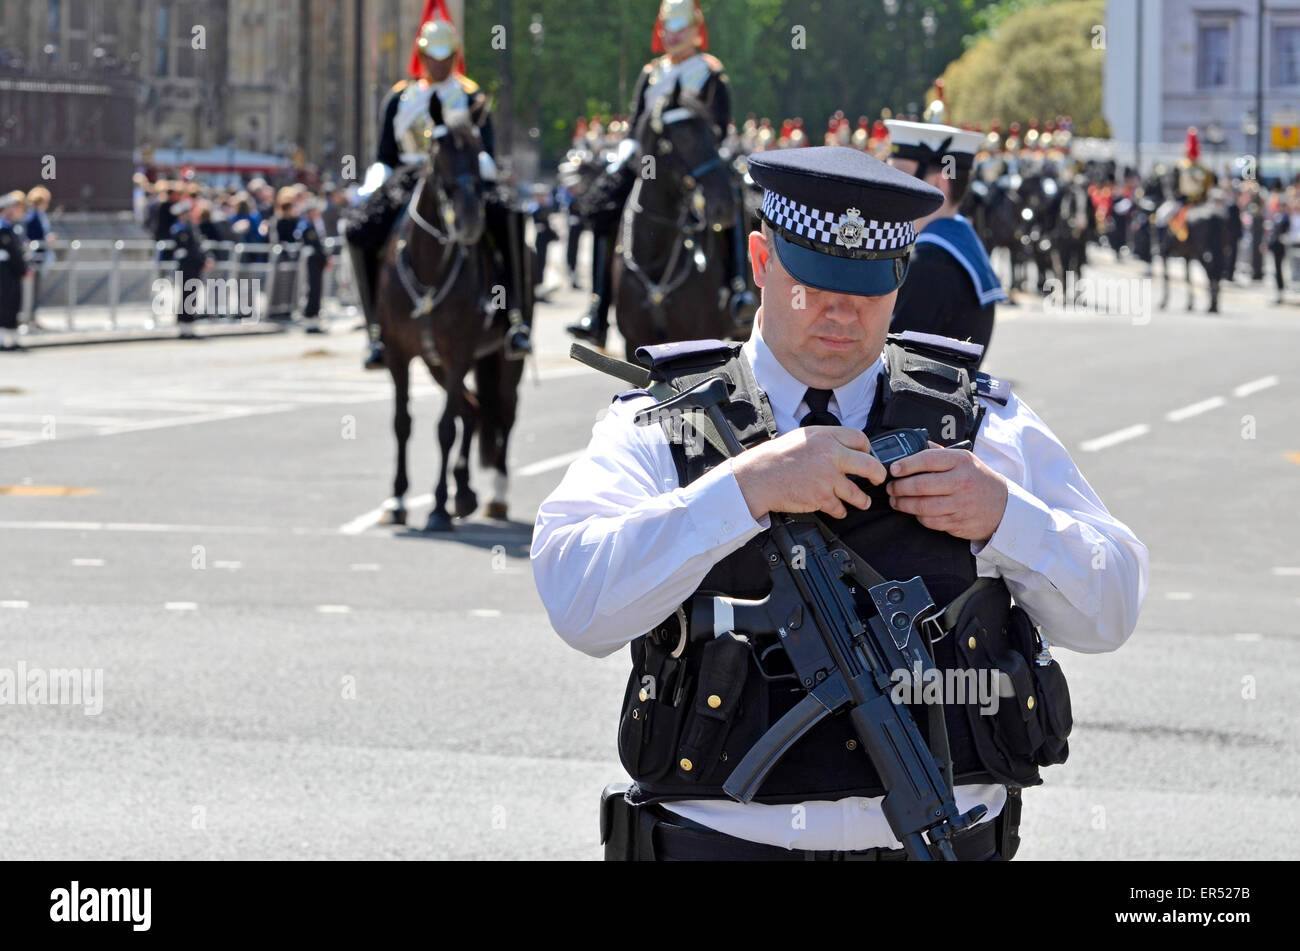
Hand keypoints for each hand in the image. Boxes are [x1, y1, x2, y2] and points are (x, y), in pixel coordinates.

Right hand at [732, 426, 886, 520]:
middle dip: (878, 475)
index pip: (861, 439)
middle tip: (878, 479)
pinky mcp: (821, 497)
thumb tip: (845, 448)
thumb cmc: (776, 457)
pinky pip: (840, 508)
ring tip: (862, 501)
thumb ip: (826, 440)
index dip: (868, 449)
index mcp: (826, 436)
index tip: (868, 456)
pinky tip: (837, 508)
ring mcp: (828, 478)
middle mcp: (831, 455)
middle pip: (870, 465)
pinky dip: (840, 510)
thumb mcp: (803, 437)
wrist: (758, 476)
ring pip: (858, 493)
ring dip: (862, 500)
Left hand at [886, 441, 1007, 542]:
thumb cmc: (977, 479)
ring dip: (903, 504)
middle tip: (890, 487)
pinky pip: (930, 521)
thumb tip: (913, 444)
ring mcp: (961, 504)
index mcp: (961, 462)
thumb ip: (939, 453)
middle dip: (899, 487)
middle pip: (921, 485)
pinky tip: (914, 511)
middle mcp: (962, 482)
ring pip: (922, 506)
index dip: (906, 464)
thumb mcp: (964, 459)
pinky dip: (918, 516)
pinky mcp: (958, 522)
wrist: (1002, 505)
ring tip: (895, 500)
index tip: (893, 469)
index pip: (928, 460)